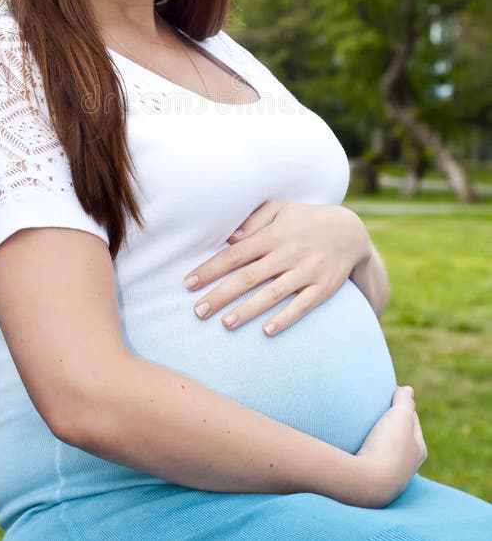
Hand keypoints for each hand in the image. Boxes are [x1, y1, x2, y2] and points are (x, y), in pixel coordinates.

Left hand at [184, 200, 374, 335]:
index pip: (235, 254)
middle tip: (198, 311)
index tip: (189, 283)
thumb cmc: (306, 220)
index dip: (211, 268)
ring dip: (248, 310)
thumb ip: (254, 220)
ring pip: (272, 294)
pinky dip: (285, 319)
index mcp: (273, 235)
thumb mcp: (281, 209)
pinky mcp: (323, 288)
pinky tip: (267, 331)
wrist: (351, 231)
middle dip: (221, 294)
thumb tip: (230, 237)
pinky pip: (302, 306)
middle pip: (248, 277)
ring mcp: (306, 272)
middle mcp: (287, 254)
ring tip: (225, 323)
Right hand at [354, 386, 426, 507]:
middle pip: (397, 435)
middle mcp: (406, 465)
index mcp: (418, 449)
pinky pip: (368, 459)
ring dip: (374, 437)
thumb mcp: (400, 416)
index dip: (400, 405)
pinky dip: (364, 449)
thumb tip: (408, 390)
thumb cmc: (388, 447)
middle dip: (388, 423)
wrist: (367, 481)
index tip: (387, 396)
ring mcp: (388, 476)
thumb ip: (405, 400)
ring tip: (362, 426)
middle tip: (374, 411)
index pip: (411, 419)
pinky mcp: (371, 481)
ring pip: (382, 449)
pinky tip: (354, 445)